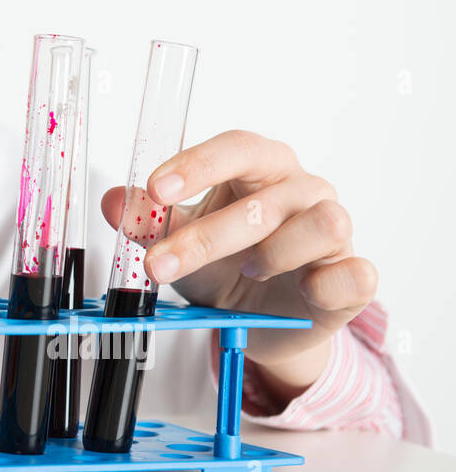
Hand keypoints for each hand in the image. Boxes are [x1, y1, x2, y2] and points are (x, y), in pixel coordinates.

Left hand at [100, 130, 375, 402]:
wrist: (262, 323)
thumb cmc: (224, 266)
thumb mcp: (179, 240)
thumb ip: (150, 221)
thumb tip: (116, 201)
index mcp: (261, 167)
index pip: (236, 148)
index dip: (197, 165)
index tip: (156, 189)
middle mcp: (304, 190)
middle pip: (263, 201)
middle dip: (205, 237)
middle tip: (159, 265)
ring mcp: (336, 232)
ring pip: (322, 224)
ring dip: (272, 254)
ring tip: (246, 271)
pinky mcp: (353, 278)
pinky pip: (355, 273)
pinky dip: (326, 284)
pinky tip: (301, 291)